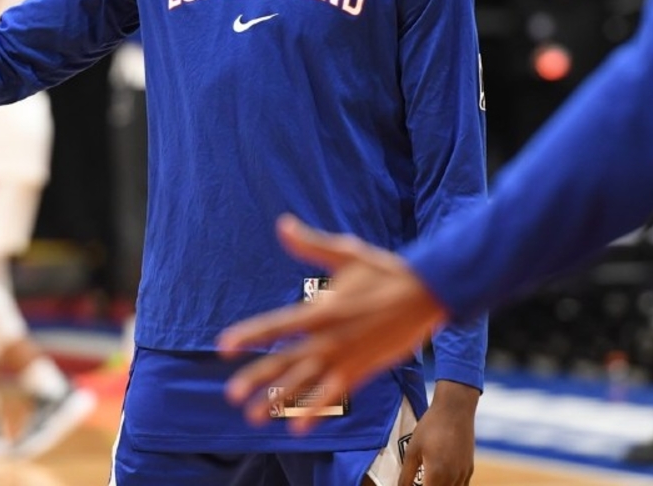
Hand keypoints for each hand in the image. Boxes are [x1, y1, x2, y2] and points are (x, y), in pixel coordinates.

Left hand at [217, 215, 447, 432]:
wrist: (427, 294)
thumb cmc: (386, 272)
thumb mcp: (347, 254)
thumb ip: (311, 245)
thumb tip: (282, 225)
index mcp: (322, 309)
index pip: (277, 325)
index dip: (250, 336)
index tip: (225, 346)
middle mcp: (330, 338)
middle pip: (286, 361)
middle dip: (257, 378)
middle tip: (231, 395)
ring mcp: (346, 357)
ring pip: (305, 382)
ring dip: (279, 400)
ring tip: (254, 417)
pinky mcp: (362, 370)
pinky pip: (334, 394)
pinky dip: (316, 410)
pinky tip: (298, 427)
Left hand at [402, 381, 477, 485]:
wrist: (455, 409)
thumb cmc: (430, 427)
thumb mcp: (412, 451)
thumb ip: (406, 476)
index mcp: (436, 475)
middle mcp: (453, 478)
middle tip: (420, 481)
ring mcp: (463, 474)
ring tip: (429, 480)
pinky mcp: (469, 468)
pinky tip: (441, 480)